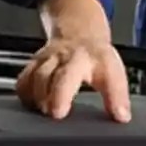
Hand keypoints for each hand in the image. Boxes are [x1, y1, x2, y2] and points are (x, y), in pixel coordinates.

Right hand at [15, 35, 131, 122]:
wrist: (78, 29)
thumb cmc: (95, 57)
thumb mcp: (113, 71)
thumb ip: (117, 95)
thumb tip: (121, 116)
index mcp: (100, 60)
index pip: (111, 79)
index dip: (114, 97)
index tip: (117, 112)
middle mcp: (74, 56)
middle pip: (66, 75)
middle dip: (60, 95)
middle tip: (58, 113)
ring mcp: (52, 57)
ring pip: (41, 76)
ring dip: (41, 97)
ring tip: (47, 110)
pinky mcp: (35, 61)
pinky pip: (24, 79)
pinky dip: (26, 94)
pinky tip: (33, 102)